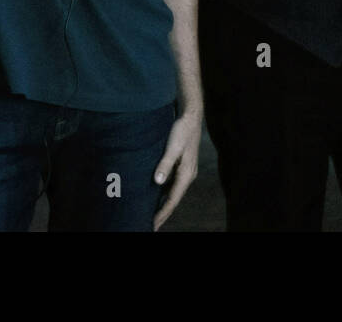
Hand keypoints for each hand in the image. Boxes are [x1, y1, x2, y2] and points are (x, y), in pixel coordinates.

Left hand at [153, 106, 201, 228]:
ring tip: (152, 214)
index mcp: (186, 174)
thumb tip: (158, 182)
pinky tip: (156, 195)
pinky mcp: (181, 166)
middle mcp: (188, 175)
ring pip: (173, 192)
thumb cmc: (182, 130)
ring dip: (163, 203)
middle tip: (150, 225)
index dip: (162, 213)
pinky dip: (164, 193)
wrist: (191, 116)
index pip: (173, 199)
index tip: (153, 224)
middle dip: (163, 213)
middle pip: (173, 199)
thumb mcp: (173, 147)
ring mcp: (185, 171)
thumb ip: (165, 164)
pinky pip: (172, 184)